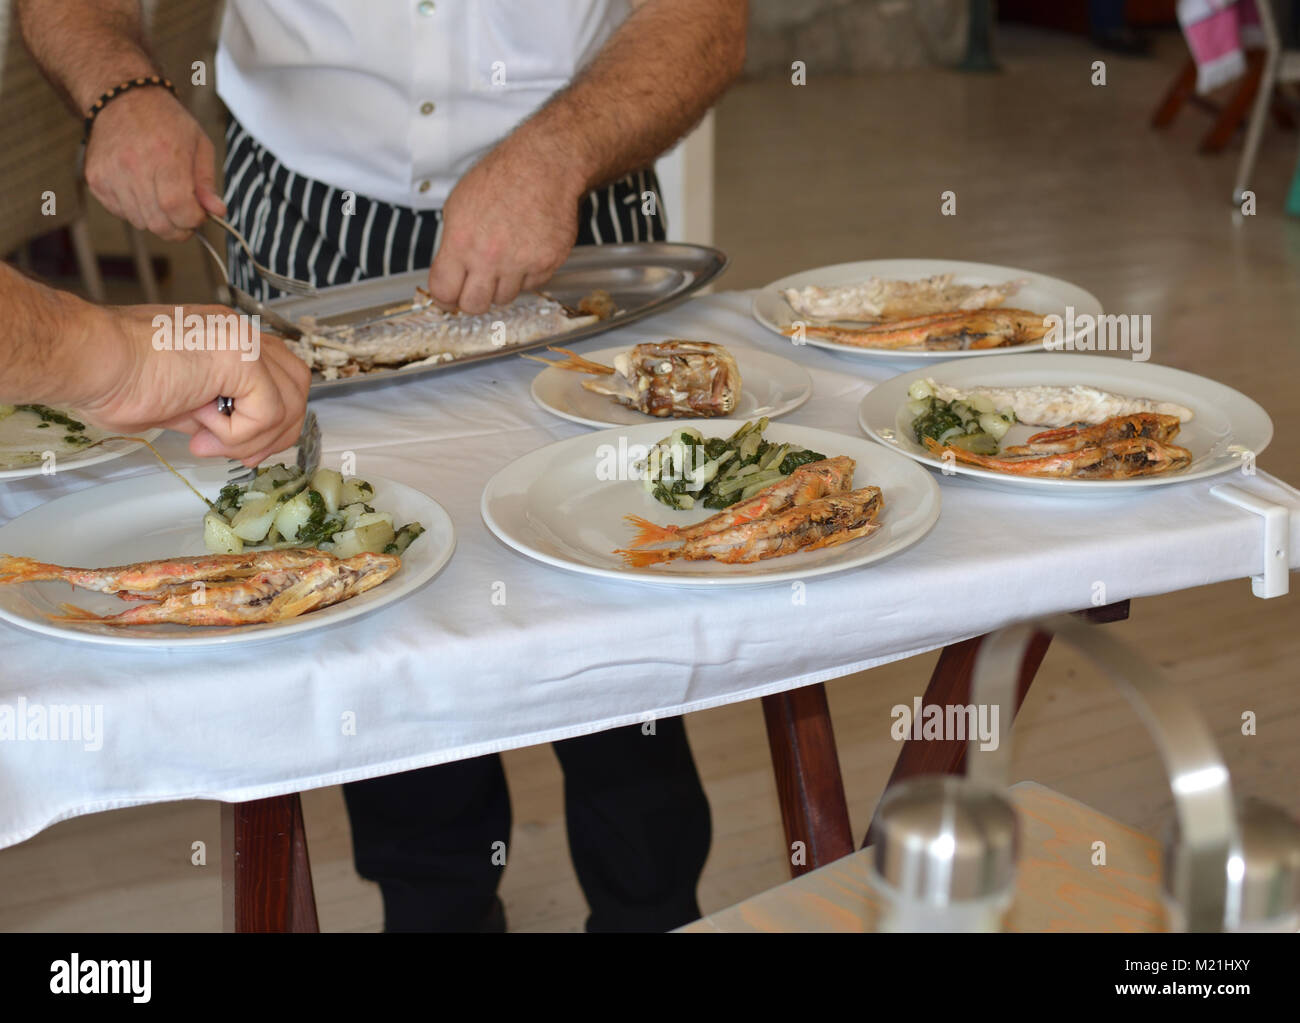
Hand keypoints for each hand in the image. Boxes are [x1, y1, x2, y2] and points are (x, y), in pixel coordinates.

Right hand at [73, 303, 310, 465]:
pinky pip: (269, 413)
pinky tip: (205, 431)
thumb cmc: (114, 378)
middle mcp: (242, 334)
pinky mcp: (242, 358)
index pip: (278, 379)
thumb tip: (227, 434)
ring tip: (211, 442)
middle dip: (276, 432)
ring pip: (288, 403)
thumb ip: (212, 413)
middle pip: (296, 388)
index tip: (239, 448)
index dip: (269, 421)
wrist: (91, 361)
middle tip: (239, 454)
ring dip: (253, 437)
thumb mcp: (178, 403)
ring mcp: (245, 341)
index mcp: (228, 339)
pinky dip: (241, 435)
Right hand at [84, 87, 225, 241]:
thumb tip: (217, 212)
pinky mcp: (96, 180)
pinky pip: (121, 213)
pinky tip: (142, 190)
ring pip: (140, 222)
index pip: (178, 208)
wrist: (122, 98)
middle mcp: (134, 166)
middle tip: (185, 214)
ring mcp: (111, 174)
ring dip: (158, 219)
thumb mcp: (199, 144)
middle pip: (159, 223)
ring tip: (163, 197)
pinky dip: (136, 211)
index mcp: (165, 156)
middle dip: (178, 228)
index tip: (199, 215)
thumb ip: (207, 182)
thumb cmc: (166, 121)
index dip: (192, 220)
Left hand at [426, 137, 584, 314]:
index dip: (444, 298)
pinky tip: (525, 250)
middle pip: (474, 306)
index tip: (448, 297)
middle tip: (475, 287)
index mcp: (461, 242)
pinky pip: (531, 285)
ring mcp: (521, 263)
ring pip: (504, 298)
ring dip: (501, 285)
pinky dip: (526, 274)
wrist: (543, 166)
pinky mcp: (546, 263)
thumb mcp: (459, 206)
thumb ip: (452, 245)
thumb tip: (449, 273)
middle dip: (471, 300)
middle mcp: (490, 258)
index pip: (443, 291)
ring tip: (504, 259)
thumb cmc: (501, 178)